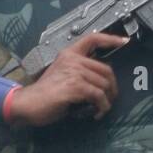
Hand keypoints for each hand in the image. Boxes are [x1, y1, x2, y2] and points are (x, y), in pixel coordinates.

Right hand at [7, 32, 126, 125]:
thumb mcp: (63, 75)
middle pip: (106, 69)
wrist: (28, 104)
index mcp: (69, 54)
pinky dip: (102, 107)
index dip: (110, 39)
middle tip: (110, 99)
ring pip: (104, 84)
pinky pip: (98, 96)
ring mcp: (74, 72)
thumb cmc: (45, 94)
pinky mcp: (75, 86)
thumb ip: (80, 72)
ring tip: (100, 109)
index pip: (93, 39)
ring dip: (106, 100)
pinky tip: (97, 113)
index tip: (124, 41)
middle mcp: (73, 59)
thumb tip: (101, 80)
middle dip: (112, 87)